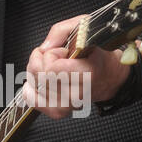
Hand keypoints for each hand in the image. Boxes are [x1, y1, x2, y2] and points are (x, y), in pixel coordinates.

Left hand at [22, 16, 141, 118]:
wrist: (110, 78)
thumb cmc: (98, 54)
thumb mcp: (85, 28)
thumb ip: (62, 31)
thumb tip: (45, 47)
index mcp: (88, 73)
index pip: (53, 68)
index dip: (53, 54)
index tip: (63, 51)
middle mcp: (77, 93)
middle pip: (40, 75)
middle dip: (42, 59)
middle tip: (56, 56)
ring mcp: (67, 105)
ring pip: (34, 85)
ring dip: (37, 71)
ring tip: (52, 67)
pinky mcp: (58, 112)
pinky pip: (32, 99)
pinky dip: (31, 87)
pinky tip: (41, 80)